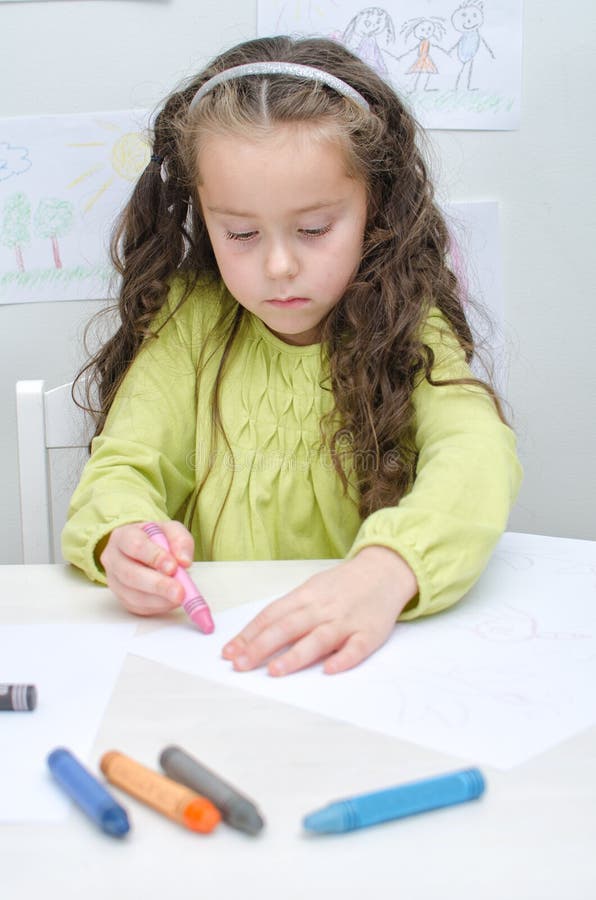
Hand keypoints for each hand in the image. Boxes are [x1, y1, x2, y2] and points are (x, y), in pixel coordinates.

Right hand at [99, 521, 194, 615]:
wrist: (145, 550)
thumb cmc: (156, 539)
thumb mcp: (171, 530)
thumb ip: (180, 540)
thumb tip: (184, 561)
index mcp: (123, 536)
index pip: (135, 545)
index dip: (154, 557)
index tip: (173, 567)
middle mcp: (113, 558)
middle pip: (130, 574)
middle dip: (158, 585)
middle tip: (179, 591)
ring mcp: (114, 580)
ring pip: (133, 595)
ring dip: (159, 599)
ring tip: (179, 597)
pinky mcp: (121, 598)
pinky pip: (137, 607)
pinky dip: (157, 606)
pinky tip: (171, 601)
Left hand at [222, 546, 417, 675]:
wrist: (384, 570)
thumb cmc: (342, 585)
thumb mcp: (312, 589)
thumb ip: (289, 611)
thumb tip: (256, 634)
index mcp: (305, 596)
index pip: (271, 615)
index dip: (249, 634)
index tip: (229, 652)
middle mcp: (322, 608)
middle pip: (288, 627)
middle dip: (261, 647)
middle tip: (240, 665)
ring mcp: (346, 621)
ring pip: (318, 639)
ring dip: (295, 655)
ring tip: (274, 671)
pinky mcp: (369, 633)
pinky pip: (355, 648)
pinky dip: (342, 659)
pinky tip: (328, 670)